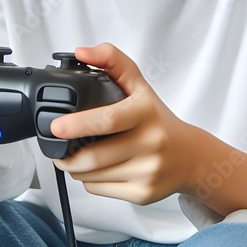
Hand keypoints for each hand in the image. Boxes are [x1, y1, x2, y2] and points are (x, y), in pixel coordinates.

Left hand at [48, 43, 194, 205]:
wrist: (191, 157)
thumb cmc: (157, 119)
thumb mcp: (139, 85)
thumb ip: (111, 59)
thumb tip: (81, 52)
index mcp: (145, 113)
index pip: (107, 120)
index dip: (77, 125)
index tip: (55, 126)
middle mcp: (150, 143)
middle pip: (93, 157)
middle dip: (66, 155)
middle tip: (57, 148)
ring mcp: (147, 171)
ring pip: (92, 176)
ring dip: (75, 168)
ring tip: (75, 156)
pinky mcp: (143, 194)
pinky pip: (100, 189)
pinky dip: (89, 181)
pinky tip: (96, 170)